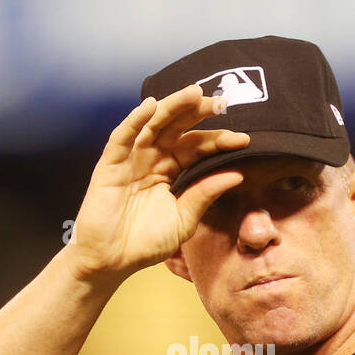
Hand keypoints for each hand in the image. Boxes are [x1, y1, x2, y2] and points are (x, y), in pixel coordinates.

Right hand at [69, 83, 249, 279]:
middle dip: (198, 113)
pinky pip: (123, 137)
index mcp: (172, 171)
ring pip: (153, 124)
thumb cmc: (145, 243)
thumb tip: (237, 174)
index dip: (218, 141)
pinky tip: (150, 106)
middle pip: (178, 128)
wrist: (111, 261)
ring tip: (193, 93)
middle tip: (222, 102)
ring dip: (172, 107)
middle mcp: (153, 159)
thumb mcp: (184, 220)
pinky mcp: (110, 164)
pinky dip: (135, 120)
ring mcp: (131, 159)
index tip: (244, 140)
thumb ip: (205, 195)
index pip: (198, 148)